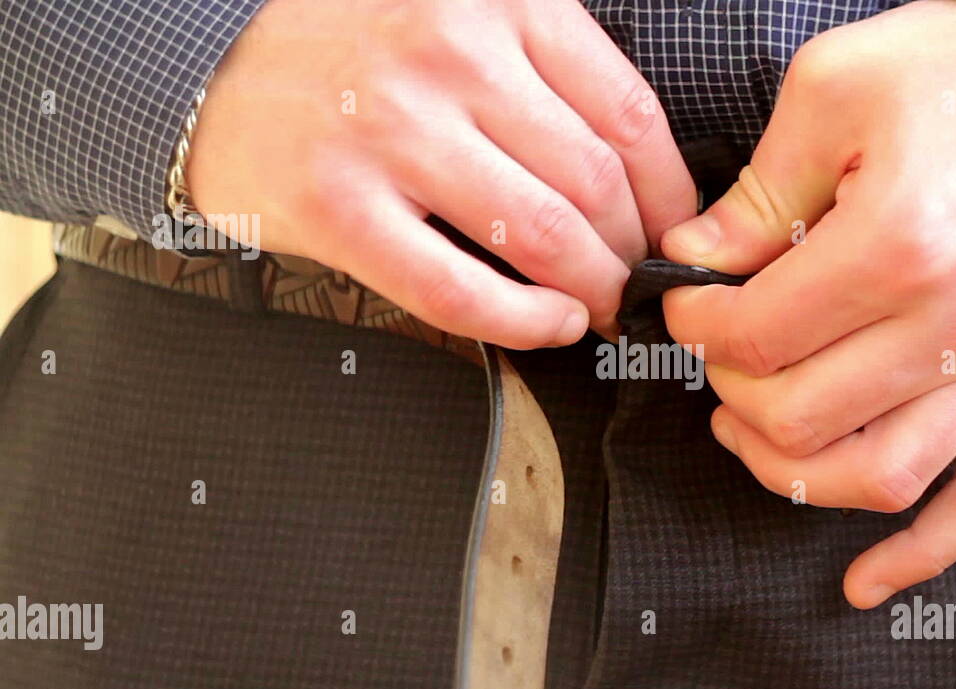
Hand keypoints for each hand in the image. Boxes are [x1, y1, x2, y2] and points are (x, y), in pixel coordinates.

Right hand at [187, 0, 695, 346]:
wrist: (216, 72)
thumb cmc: (359, 58)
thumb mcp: (466, 22)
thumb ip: (548, 76)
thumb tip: (644, 182)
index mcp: (501, 3)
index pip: (629, 114)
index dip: (671, 195)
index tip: (676, 234)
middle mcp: (451, 56)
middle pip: (594, 183)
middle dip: (633, 255)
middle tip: (636, 284)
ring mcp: (392, 132)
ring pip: (543, 237)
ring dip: (591, 293)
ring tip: (597, 309)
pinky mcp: (342, 207)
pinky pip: (459, 289)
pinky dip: (523, 322)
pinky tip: (550, 326)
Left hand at [660, 0, 955, 607]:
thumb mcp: (834, 90)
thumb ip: (754, 192)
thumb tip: (692, 260)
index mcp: (903, 244)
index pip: (759, 335)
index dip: (698, 325)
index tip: (689, 303)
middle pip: (804, 417)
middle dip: (734, 393)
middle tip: (718, 355)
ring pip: (882, 477)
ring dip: (795, 474)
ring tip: (751, 437)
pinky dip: (926, 552)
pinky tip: (865, 581)